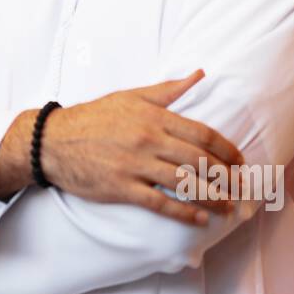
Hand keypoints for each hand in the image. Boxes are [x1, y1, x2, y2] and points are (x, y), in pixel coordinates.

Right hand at [40, 70, 245, 225]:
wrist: (52, 140)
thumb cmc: (93, 117)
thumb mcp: (130, 96)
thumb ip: (168, 90)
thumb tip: (199, 74)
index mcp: (154, 117)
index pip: (202, 134)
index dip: (227, 150)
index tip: (240, 161)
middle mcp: (148, 140)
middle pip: (199, 160)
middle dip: (226, 177)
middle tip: (241, 188)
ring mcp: (135, 165)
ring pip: (184, 183)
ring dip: (212, 198)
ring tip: (228, 208)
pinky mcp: (121, 188)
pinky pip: (159, 203)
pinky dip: (183, 212)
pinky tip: (199, 219)